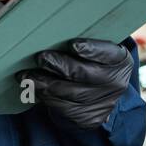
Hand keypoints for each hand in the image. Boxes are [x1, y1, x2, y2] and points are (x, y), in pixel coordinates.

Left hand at [15, 38, 133, 129]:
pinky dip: (44, 97)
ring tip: (25, 75)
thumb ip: (82, 38)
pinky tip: (32, 88)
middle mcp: (115, 83)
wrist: (100, 96)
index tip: (72, 45)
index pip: (107, 53)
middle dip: (59, 65)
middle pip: (83, 74)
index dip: (91, 49)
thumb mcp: (96, 49)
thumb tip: (54, 27)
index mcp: (120, 60)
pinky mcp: (87, 118)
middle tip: (40, 58)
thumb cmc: (91, 62)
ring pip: (68, 93)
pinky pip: (62, 107)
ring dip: (43, 83)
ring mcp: (102, 103)